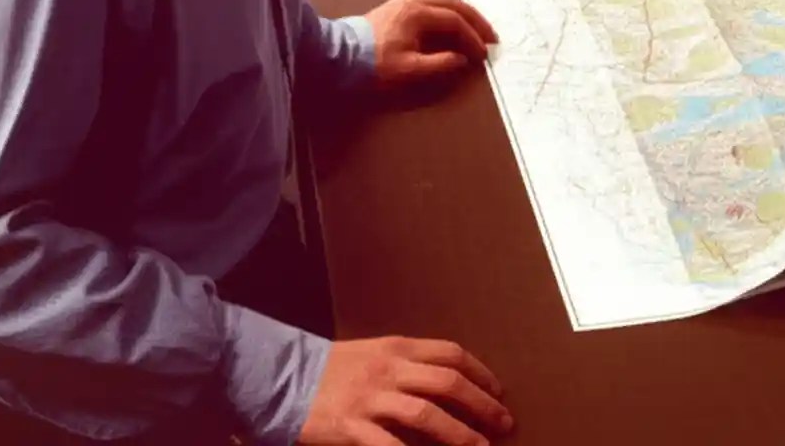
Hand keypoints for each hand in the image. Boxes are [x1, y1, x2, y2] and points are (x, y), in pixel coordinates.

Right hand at [299, 337, 512, 445]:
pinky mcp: (351, 427)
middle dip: (482, 404)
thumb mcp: (374, 353)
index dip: (481, 373)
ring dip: (459, 434)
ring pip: (427, 415)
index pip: (451, 355)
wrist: (281, 376)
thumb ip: (408, 365)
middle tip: (503, 423)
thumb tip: (450, 383)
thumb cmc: (332, 368)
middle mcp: (389, 370)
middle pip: (448, 383)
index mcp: (397, 348)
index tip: (498, 391)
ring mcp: (370, 399)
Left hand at [366, 0, 497, 87]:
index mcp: (419, 13)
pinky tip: (454, 22)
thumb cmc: (375, 63)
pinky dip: (450, 12)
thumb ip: (440, 63)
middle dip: (475, 21)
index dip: (472, 38)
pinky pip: (434, 2)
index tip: (483, 54)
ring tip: (478, 29)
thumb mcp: (409, 69)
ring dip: (464, 14)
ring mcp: (407, 0)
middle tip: (491, 37)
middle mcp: (415, 0)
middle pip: (454, 5)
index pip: (455, 22)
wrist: (341, 54)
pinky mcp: (400, 5)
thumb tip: (462, 59)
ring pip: (445, 1)